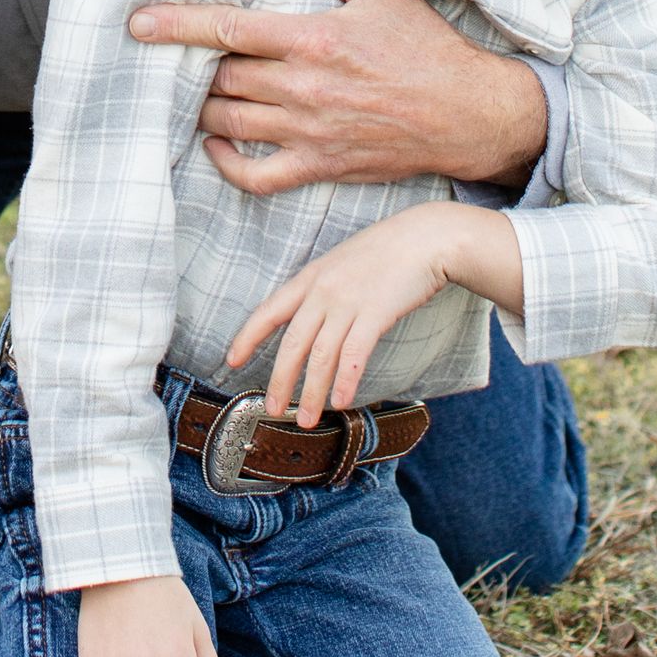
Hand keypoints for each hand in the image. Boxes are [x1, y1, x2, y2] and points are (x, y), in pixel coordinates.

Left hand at [129, 0, 548, 192]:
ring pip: (229, 121)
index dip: (177, 26)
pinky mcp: (320, 166)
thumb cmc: (425, 48)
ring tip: (192, 91)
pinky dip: (225, 163)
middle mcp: (303, 88)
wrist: (467, 114)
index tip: (139, 23)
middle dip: (194, 66)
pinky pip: (256, 175)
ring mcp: (308, 132)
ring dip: (204, 107)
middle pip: (221, 77)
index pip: (228, 30)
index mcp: (312, 39)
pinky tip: (214, 144)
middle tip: (177, 58)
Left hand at [227, 199, 520, 424]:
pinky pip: (354, 354)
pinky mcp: (376, 312)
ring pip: (321, 355)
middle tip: (272, 409)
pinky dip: (345, 380)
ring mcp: (349, 301)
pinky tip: (341, 402)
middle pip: (293, 342)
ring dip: (312, 392)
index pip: (269, 310)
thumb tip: (311, 319)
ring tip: (307, 419)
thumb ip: (323, 288)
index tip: (231, 361)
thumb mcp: (342, 263)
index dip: (248, 336)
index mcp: (311, 277)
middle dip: (280, 380)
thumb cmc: (386, 251)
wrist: (425, 237)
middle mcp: (323, 290)